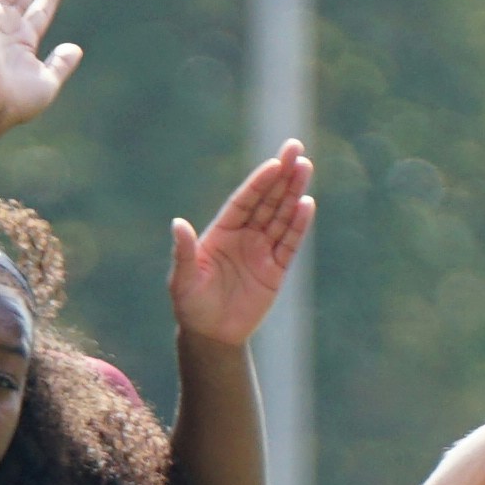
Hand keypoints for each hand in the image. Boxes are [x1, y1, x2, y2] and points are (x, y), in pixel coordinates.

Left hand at [170, 145, 310, 345]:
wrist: (210, 335)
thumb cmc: (190, 306)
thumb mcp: (182, 280)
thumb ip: (183, 252)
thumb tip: (177, 223)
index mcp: (221, 232)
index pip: (243, 200)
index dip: (258, 182)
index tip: (273, 163)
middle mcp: (244, 236)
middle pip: (267, 200)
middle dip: (281, 175)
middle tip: (296, 148)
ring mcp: (261, 251)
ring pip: (281, 216)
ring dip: (294, 193)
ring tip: (305, 167)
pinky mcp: (276, 270)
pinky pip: (289, 244)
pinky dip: (299, 225)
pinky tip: (307, 204)